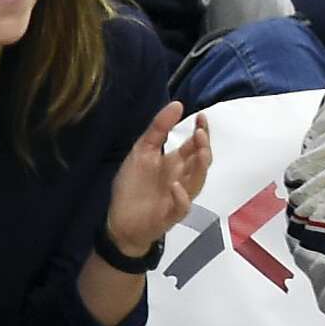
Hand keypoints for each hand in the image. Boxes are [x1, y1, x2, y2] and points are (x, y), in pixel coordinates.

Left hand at [104, 100, 211, 258]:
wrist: (120, 221)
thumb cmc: (133, 186)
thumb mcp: (142, 151)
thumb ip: (158, 129)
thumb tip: (177, 104)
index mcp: (177, 162)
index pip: (196, 145)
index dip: (202, 131)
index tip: (201, 116)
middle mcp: (183, 177)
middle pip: (202, 161)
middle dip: (204, 147)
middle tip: (200, 133)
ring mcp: (180, 196)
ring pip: (198, 181)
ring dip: (200, 167)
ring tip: (197, 152)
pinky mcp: (171, 214)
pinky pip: (183, 205)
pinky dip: (181, 196)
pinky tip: (176, 185)